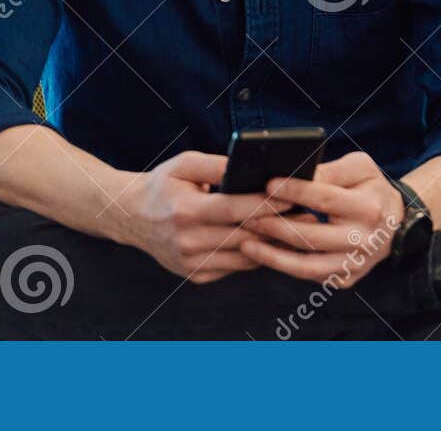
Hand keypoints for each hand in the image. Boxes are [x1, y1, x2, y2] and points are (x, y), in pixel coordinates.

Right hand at [118, 150, 290, 283]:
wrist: (131, 217)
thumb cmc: (163, 184)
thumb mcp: (184, 164)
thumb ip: (216, 164)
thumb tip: (251, 166)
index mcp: (186, 212)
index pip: (236, 209)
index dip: (268, 203)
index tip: (296, 197)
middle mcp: (188, 242)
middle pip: (246, 235)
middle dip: (279, 226)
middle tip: (309, 216)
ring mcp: (192, 264)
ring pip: (245, 257)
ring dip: (274, 244)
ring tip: (299, 229)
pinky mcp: (196, 276)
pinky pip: (236, 267)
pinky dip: (255, 255)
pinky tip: (273, 242)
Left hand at [238, 152, 405, 286]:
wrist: (395, 222)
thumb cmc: (371, 188)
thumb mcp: (360, 168)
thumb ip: (330, 170)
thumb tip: (295, 173)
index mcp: (369, 208)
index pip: (325, 199)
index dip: (295, 191)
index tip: (268, 184)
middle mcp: (364, 241)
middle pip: (311, 237)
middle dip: (276, 226)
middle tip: (248, 217)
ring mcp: (355, 265)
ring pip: (307, 266)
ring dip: (273, 256)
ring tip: (247, 244)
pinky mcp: (346, 279)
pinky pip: (310, 276)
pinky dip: (285, 266)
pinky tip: (265, 254)